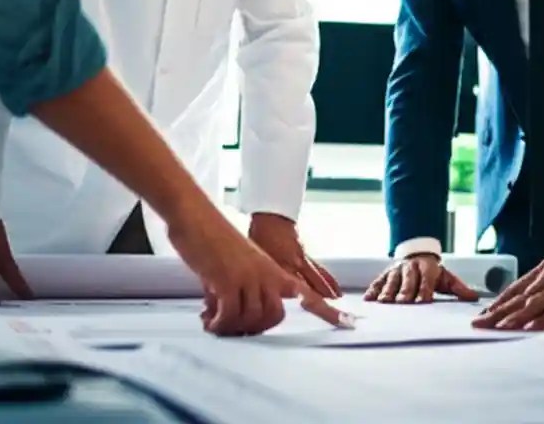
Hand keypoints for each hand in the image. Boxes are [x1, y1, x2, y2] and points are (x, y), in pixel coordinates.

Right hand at [168, 210, 353, 335]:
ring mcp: (249, 276)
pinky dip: (218, 324)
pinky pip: (230, 316)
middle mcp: (266, 273)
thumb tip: (230, 311)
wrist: (195, 215)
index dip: (327, 311)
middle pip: (276, 316)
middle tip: (233, 327)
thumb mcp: (237, 263)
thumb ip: (243, 286)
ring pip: (253, 319)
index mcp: (273, 268)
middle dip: (255, 328)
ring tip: (214, 321)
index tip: (348, 324)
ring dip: (231, 327)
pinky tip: (209, 320)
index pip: (307, 293)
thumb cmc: (211, 237)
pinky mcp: (228, 280)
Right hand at [363, 254, 478, 303]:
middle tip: (402, 302)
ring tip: (384, 302)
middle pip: (407, 281)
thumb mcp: (447, 278)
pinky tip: (369, 299)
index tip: (422, 301)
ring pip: (391, 281)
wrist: (417, 254)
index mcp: (427, 268)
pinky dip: (373, 290)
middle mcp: (410, 268)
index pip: (426, 280)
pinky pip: (378, 282)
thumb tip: (474, 298)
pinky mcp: (385, 274)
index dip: (424, 290)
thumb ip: (459, 289)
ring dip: (388, 291)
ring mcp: (396, 271)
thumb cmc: (432, 272)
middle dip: (405, 291)